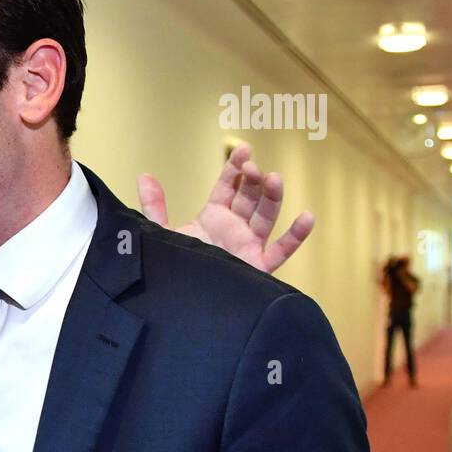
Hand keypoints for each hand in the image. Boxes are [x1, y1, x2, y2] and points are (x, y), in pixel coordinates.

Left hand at [137, 141, 313, 274]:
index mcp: (214, 217)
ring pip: (266, 217)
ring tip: (274, 178)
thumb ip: (155, 205)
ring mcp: (248, 245)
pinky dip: (296, 235)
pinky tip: (307, 217)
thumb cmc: (176, 267)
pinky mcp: (258, 266)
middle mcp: (235, 228)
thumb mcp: (162, 232)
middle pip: (249, 197)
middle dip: (252, 179)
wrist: (181, 300)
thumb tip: (144, 175)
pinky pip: (281, 250)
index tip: (243, 150)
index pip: (228, 186)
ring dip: (272, 197)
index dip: (235, 168)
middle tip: (252, 166)